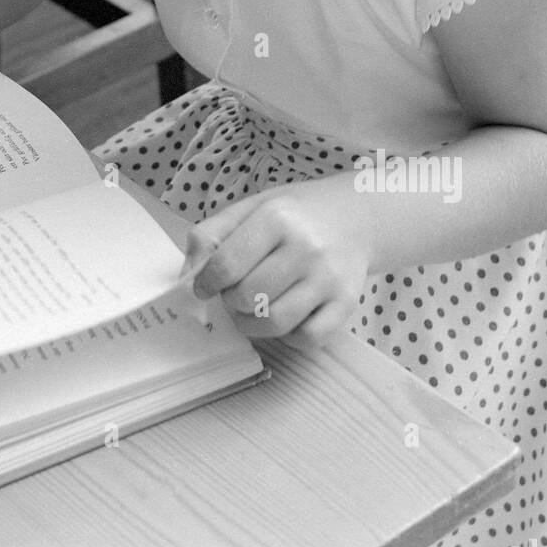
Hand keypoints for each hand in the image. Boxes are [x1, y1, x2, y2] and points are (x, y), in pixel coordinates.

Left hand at [182, 180, 371, 347]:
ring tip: (252, 308)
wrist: (358, 216)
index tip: (204, 286)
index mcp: (277, 218)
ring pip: (276, 323)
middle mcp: (307, 247)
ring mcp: (329, 278)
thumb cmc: (296, 214)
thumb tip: (188, 275)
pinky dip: (288, 337)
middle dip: (231, 301)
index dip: (206, 282)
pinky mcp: (347, 304)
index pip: (226, 264)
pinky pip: (308, 339)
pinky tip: (284, 317)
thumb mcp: (251, 207)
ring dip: (253, 324)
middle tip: (234, 293)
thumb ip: (212, 234)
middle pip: (249, 296)